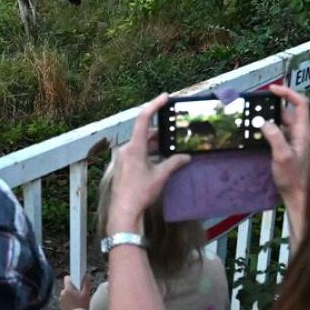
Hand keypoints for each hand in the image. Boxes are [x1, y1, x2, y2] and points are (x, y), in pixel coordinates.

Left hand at [59, 273, 92, 309]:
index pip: (67, 278)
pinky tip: (75, 304)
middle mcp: (62, 293)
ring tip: (78, 300)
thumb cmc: (82, 306)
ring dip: (71, 295)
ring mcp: (61, 300)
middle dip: (73, 289)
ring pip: (66, 294)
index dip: (72, 279)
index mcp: (67, 289)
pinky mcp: (61, 305)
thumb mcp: (86, 293)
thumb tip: (86, 276)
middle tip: (80, 294)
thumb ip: (86, 283)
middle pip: (67, 287)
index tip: (77, 281)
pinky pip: (65, 300)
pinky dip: (69, 300)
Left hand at [106, 95, 191, 232]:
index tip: (164, 97)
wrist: (124, 212)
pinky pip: (137, 154)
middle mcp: (126, 149)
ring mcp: (123, 158)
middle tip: (175, 133)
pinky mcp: (123, 167)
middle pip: (144, 133)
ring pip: (141, 145)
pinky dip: (149, 154)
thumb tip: (186, 157)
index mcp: (134, 147)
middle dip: (161, 133)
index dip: (154, 105)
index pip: (144, 119)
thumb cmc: (140, 193)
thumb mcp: (160, 176)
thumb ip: (174, 163)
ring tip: (171, 150)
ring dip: (155, 146)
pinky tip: (160, 162)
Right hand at [261, 83, 309, 236]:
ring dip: (269, 121)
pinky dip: (269, 132)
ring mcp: (296, 142)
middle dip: (273, 108)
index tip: (272, 89)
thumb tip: (264, 122)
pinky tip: (258, 137)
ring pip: (282, 124)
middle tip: (257, 107)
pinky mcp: (290, 150)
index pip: (300, 103)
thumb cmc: (295, 179)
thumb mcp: (282, 156)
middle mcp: (301, 134)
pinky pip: (279, 135)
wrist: (300, 197)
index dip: (288, 93)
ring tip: (254, 121)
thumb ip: (274, 137)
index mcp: (303, 132)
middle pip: (288, 112)